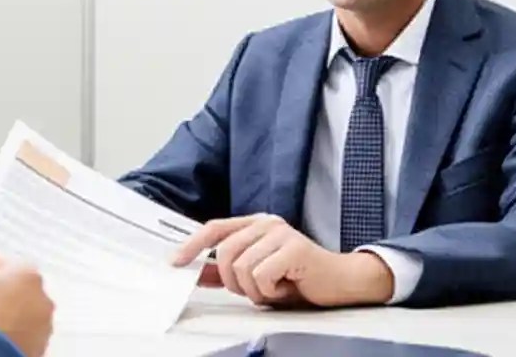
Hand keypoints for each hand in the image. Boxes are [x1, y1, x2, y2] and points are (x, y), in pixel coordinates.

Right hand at [0, 251, 54, 356]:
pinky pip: (23, 337)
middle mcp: (42, 299)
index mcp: (28, 274)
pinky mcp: (39, 350)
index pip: (9, 265)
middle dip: (2, 296)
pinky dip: (11, 337)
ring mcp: (43, 327)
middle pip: (20, 290)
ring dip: (9, 318)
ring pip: (24, 315)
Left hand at [173, 214, 393, 307]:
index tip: (175, 262)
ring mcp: (281, 233)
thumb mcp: (256, 275)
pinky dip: (270, 291)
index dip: (192, 245)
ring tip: (275, 288)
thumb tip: (195, 272)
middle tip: (254, 290)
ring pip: (241, 267)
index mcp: (255, 224)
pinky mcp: (294, 248)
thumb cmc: (299, 278)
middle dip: (232, 281)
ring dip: (255, 290)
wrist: (340, 282)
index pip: (215, 228)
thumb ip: (227, 271)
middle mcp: (267, 223)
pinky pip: (261, 276)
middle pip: (224, 252)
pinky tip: (286, 287)